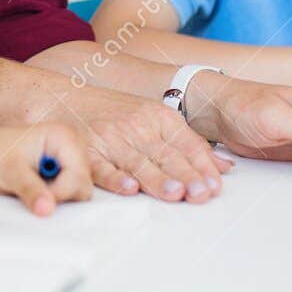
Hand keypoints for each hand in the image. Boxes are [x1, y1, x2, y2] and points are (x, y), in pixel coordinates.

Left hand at [0, 123, 93, 215]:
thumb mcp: (11, 172)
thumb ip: (31, 190)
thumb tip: (47, 210)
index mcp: (65, 136)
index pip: (78, 177)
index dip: (58, 193)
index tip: (35, 196)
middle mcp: (76, 145)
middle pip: (83, 187)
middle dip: (59, 195)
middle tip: (33, 188)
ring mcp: (76, 159)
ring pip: (80, 193)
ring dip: (57, 196)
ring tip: (35, 185)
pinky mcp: (71, 171)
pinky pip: (76, 192)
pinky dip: (58, 196)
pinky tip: (43, 188)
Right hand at [44, 85, 231, 203]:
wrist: (65, 97)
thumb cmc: (115, 112)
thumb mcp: (156, 118)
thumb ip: (190, 143)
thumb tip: (225, 168)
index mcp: (158, 116)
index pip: (186, 143)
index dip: (202, 165)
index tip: (215, 186)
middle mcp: (137, 126)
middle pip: (166, 155)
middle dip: (186, 175)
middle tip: (201, 194)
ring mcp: (112, 138)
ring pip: (138, 162)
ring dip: (157, 179)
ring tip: (175, 194)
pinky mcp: (88, 151)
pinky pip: (102, 167)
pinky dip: (115, 178)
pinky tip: (129, 188)